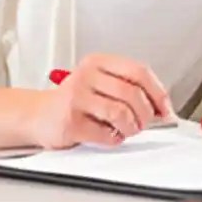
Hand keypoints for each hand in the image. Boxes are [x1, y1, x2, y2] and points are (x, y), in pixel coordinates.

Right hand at [27, 53, 171, 148]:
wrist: (37, 114)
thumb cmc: (74, 100)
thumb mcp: (100, 82)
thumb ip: (128, 88)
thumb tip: (161, 107)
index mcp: (98, 62)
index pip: (139, 71)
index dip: (157, 92)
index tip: (164, 108)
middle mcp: (86, 76)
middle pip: (132, 93)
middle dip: (145, 114)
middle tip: (144, 123)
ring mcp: (76, 98)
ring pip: (121, 113)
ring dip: (131, 127)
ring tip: (127, 130)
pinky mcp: (70, 122)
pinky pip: (105, 134)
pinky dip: (115, 138)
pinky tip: (110, 135)